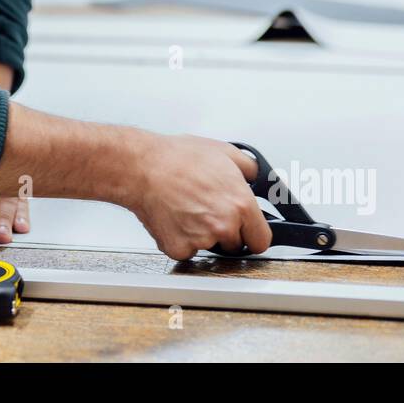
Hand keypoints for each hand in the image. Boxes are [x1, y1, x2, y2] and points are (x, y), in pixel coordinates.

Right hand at [125, 135, 271, 261]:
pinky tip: (175, 218)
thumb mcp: (225, 152)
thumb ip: (251, 170)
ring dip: (202, 235)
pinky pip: (186, 250)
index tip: (247, 232)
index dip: (254, 235)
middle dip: (226, 232)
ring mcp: (201, 239)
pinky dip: (181, 239)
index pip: (261, 240)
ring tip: (188, 208)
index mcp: (240, 204)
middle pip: (235, 245)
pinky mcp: (179, 248)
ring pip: (210, 247)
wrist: (142, 168)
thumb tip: (259, 178)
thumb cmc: (177, 158)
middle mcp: (223, 225)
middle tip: (208, 210)